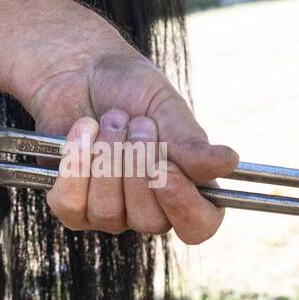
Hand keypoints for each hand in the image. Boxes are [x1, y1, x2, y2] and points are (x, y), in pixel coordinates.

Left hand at [27, 50, 238, 242]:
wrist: (78, 73)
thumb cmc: (130, 90)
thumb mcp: (165, 106)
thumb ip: (189, 139)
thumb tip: (228, 163)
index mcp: (185, 187)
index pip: (198, 226)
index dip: (185, 207)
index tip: (167, 169)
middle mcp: (148, 209)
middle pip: (149, 220)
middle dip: (138, 167)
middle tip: (137, 122)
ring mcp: (107, 213)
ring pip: (107, 212)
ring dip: (107, 159)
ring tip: (111, 119)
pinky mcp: (70, 207)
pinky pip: (70, 206)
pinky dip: (76, 163)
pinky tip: (83, 131)